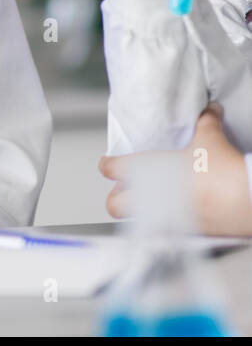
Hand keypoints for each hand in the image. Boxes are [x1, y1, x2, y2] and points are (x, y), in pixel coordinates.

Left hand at [99, 103, 251, 235]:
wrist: (247, 199)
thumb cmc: (222, 170)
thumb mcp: (211, 138)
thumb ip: (205, 122)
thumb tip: (210, 111)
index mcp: (147, 172)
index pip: (112, 169)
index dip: (107, 165)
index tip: (108, 164)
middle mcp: (150, 198)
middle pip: (113, 204)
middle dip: (116, 197)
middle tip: (125, 189)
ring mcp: (164, 219)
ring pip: (136, 220)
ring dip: (139, 212)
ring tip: (151, 202)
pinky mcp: (183, 234)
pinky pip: (162, 230)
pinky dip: (164, 223)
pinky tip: (176, 215)